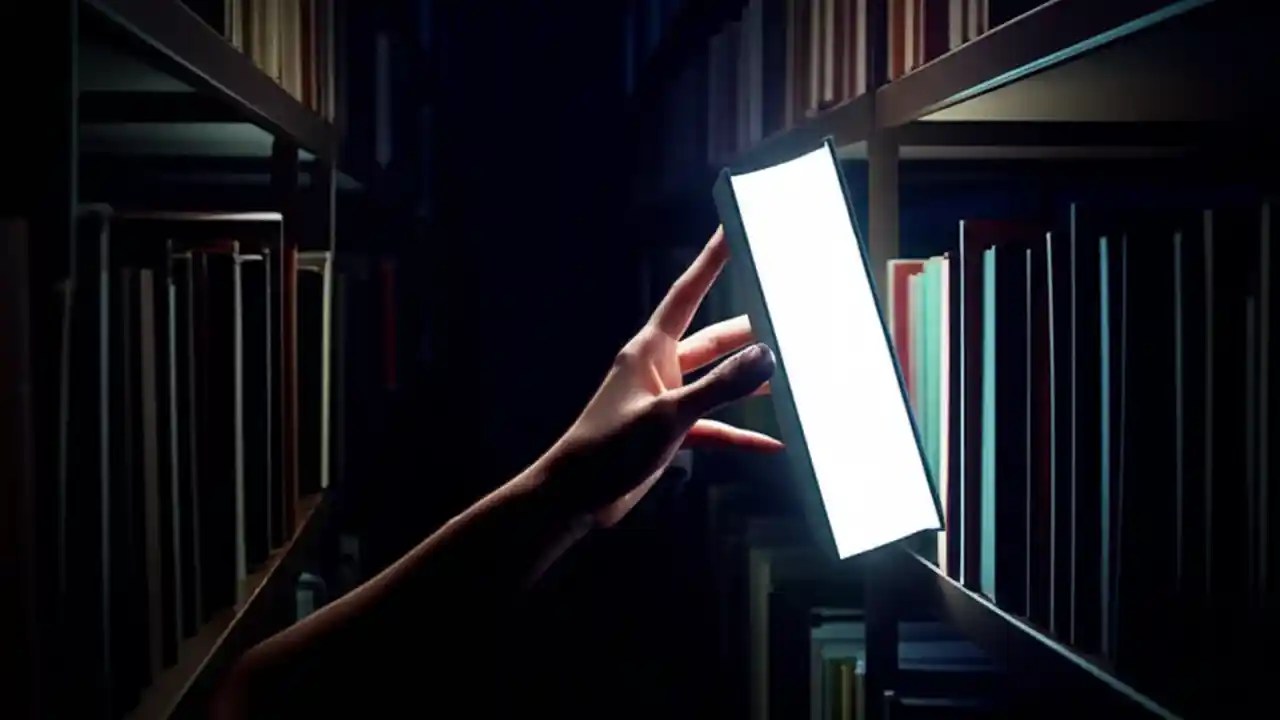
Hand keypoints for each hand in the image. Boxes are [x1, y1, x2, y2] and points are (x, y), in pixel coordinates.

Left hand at [541, 227, 780, 526]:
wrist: (575, 496)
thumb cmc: (608, 447)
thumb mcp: (669, 415)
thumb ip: (720, 386)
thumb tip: (767, 355)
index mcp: (650, 347)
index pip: (688, 292)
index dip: (711, 260)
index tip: (733, 229)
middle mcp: (661, 366)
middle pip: (714, 339)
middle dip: (751, 329)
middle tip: (789, 313)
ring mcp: (668, 400)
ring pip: (719, 382)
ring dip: (750, 382)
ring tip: (794, 373)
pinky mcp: (672, 433)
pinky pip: (716, 427)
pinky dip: (741, 434)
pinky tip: (774, 442)